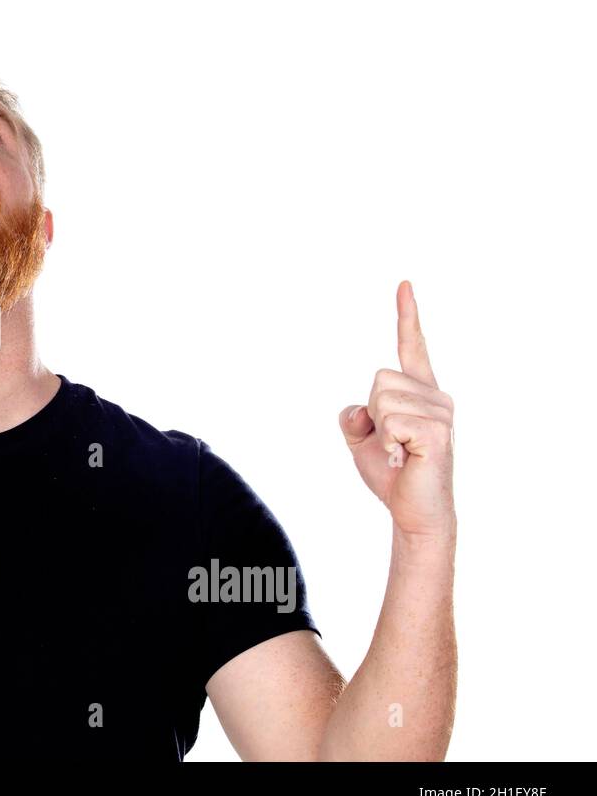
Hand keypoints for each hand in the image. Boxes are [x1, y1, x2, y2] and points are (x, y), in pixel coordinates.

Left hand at [339, 281, 454, 537]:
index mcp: (419, 392)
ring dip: (378, 430)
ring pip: (381, 399)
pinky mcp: (438, 431)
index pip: (412, 347)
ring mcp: (441, 412)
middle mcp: (436, 396)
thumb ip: (355, 414)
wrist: (412, 510)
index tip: (404, 285)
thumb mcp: (361, 437)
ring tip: (398, 451)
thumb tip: (361, 408)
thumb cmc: (391, 473)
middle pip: (379, 379)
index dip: (407, 315)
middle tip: (390, 442)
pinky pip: (389, 421)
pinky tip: (403, 458)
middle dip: (371, 413)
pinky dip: (385, 443)